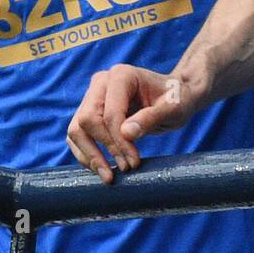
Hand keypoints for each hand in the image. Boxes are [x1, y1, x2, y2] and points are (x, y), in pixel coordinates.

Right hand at [65, 64, 194, 181]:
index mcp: (122, 75)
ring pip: (77, 129)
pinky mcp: (89, 112)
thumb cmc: (177, 99)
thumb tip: (126, 133)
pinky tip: (102, 168)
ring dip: (90, 156)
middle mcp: (102, 82)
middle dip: (103, 149)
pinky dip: (85, 154)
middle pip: (87, 120)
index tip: (133, 162)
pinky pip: (77, 136)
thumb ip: (151, 117)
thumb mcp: (173, 108)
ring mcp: (93, 96)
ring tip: (109, 176)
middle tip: (124, 169)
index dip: (118, 141)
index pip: (110, 114)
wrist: (174, 97)